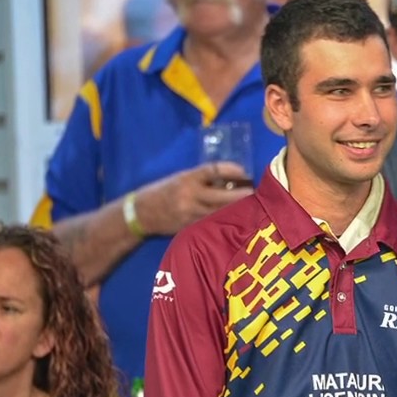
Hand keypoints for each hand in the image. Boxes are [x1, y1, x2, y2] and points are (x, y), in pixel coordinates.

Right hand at [136, 162, 253, 234]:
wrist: (141, 213)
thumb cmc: (163, 191)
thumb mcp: (180, 179)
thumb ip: (202, 179)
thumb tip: (229, 179)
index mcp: (187, 178)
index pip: (213, 170)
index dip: (231, 169)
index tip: (244, 171)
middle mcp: (190, 195)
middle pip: (223, 194)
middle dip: (242, 194)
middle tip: (255, 192)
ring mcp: (191, 213)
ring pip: (221, 211)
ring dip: (237, 208)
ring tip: (250, 205)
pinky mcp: (191, 227)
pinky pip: (212, 222)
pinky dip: (225, 219)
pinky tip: (235, 218)